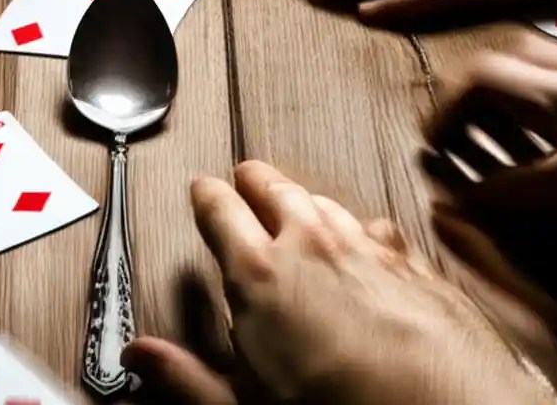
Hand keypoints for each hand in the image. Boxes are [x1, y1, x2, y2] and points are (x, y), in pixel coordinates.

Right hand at [124, 160, 554, 403]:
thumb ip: (186, 376)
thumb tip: (141, 358)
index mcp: (260, 273)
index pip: (219, 209)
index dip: (205, 196)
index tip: (201, 191)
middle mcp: (314, 244)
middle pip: (273, 188)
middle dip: (253, 182)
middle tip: (243, 180)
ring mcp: (370, 248)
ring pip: (325, 201)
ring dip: (304, 201)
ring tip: (296, 208)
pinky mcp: (415, 263)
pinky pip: (377, 227)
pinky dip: (359, 228)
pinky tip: (364, 242)